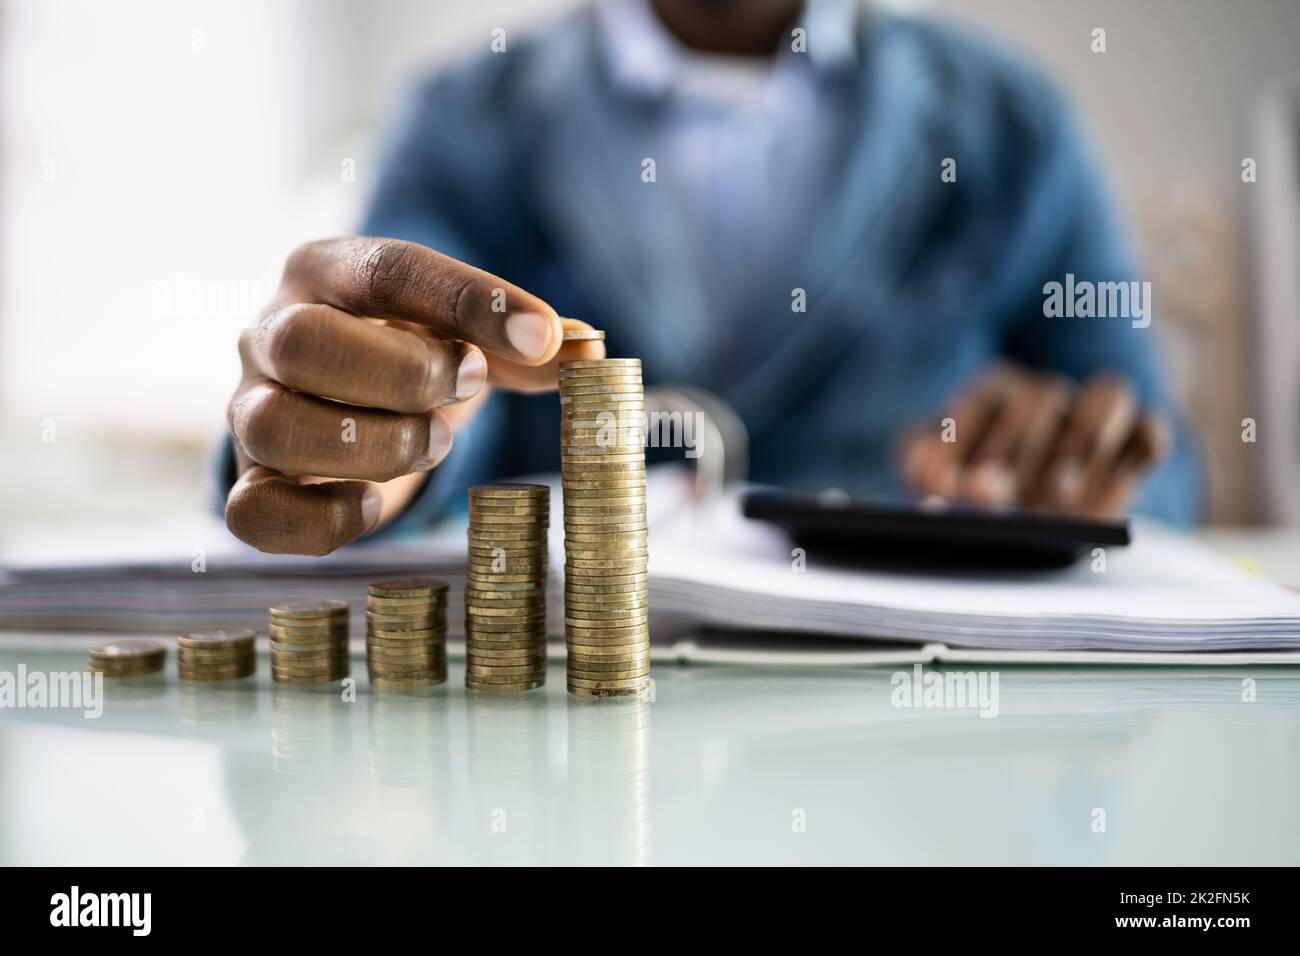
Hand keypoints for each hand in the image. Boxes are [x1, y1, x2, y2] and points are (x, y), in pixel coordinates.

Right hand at [225, 237, 603, 553]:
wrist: (343, 401)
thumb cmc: (412, 355)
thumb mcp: (471, 337)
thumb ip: (527, 343)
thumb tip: (591, 349)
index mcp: (326, 271)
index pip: (388, 269)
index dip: (470, 303)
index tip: (541, 336)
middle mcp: (269, 332)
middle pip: (304, 342)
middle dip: (405, 376)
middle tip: (465, 388)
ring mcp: (249, 408)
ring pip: (276, 427)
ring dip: (376, 444)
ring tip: (431, 443)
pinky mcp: (248, 482)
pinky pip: (251, 512)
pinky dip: (322, 519)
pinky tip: (374, 502)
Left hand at [899, 364, 1167, 516]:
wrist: (1020, 520)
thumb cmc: (968, 491)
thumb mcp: (936, 479)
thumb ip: (928, 472)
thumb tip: (934, 480)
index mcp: (995, 391)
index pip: (985, 397)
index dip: (963, 437)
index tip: (945, 483)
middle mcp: (1050, 393)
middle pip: (1042, 397)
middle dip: (1015, 449)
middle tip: (993, 496)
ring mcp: (1098, 414)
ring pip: (1109, 394)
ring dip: (1083, 442)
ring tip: (1059, 497)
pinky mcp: (1137, 444)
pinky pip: (1151, 432)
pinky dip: (1141, 448)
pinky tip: (1112, 488)